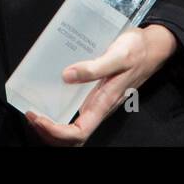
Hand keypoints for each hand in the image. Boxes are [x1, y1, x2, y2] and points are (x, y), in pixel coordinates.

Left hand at [25, 23, 176, 145]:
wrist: (152, 46)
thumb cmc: (137, 50)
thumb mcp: (117, 55)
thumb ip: (94, 67)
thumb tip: (66, 76)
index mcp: (105, 103)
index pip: (79, 132)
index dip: (57, 132)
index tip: (38, 117)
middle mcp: (100, 107)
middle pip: (73, 136)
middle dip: (49, 132)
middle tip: (31, 114)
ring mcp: (97, 102)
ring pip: (73, 127)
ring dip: (52, 125)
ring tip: (35, 111)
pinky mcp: (95, 94)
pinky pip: (75, 112)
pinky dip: (59, 112)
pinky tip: (48, 98)